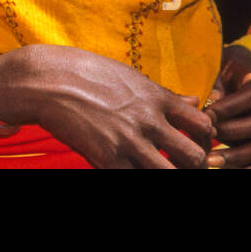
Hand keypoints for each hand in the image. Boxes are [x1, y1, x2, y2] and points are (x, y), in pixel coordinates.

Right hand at [0, 45, 213, 168]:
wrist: (46, 80)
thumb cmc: (85, 72)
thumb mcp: (129, 76)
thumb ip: (163, 94)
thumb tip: (194, 100)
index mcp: (156, 97)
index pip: (203, 126)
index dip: (204, 139)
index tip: (193, 142)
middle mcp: (148, 120)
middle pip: (194, 157)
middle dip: (192, 165)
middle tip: (179, 164)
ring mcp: (129, 142)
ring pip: (170, 174)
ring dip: (168, 173)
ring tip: (156, 168)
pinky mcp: (107, 159)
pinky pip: (135, 179)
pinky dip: (136, 176)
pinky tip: (129, 168)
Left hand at [204, 47, 250, 168]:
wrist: (233, 86)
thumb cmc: (219, 80)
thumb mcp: (215, 76)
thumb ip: (212, 88)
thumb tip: (208, 110)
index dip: (232, 105)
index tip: (209, 114)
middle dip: (233, 132)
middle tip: (209, 135)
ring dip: (237, 156)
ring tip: (210, 160)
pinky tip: (226, 169)